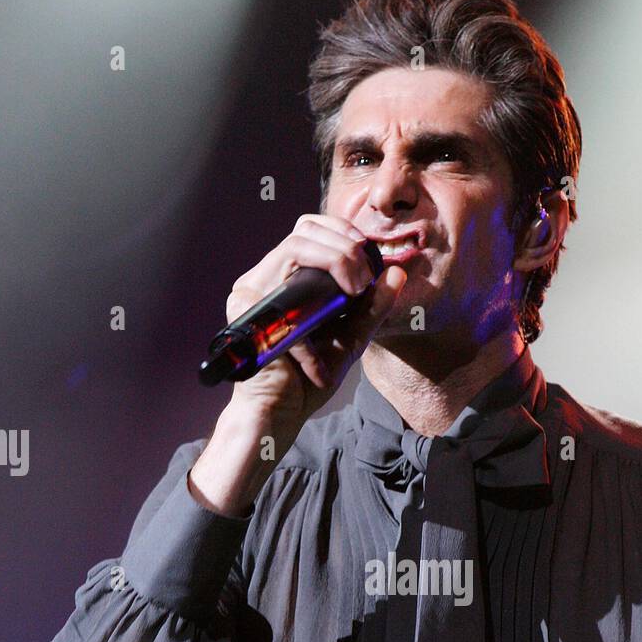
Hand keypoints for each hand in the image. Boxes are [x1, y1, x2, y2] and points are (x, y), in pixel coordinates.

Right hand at [223, 213, 406, 431]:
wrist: (279, 413)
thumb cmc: (308, 378)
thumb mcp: (351, 338)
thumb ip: (372, 307)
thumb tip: (397, 273)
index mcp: (289, 277)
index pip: (314, 230)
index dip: (346, 234)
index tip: (370, 263)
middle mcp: (267, 276)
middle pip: (306, 228)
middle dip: (346, 247)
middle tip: (363, 283)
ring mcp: (252, 290)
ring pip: (296, 245)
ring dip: (336, 263)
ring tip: (353, 294)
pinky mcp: (244, 310)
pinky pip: (287, 296)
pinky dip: (310, 328)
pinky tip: (317, 361)